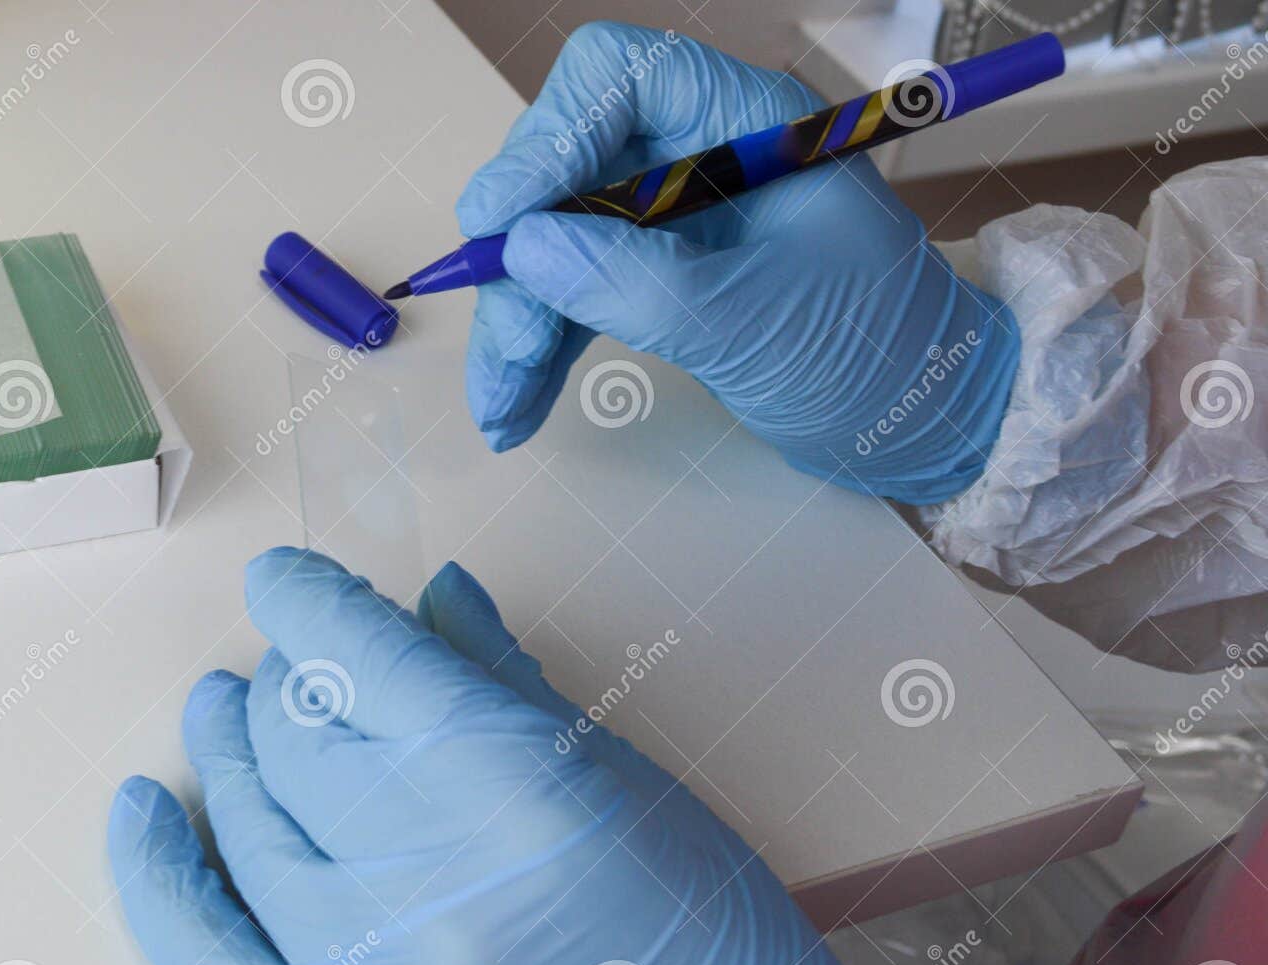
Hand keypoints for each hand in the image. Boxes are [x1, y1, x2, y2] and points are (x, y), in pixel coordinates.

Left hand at [108, 548, 874, 964]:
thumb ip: (502, 683)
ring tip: (225, 708)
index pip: (360, 653)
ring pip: (250, 822)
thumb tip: (429, 594)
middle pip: (298, 732)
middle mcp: (424, 876)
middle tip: (295, 660)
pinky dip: (159, 877)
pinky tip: (144, 807)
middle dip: (287, 677)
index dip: (308, 599)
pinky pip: (203, 954)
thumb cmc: (706, 940)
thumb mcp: (622, 785)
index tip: (287, 579)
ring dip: (229, 749)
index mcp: (510, 787)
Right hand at [456, 22, 1019, 504]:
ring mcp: (679, 218)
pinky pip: (581, 291)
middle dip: (521, 260)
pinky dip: (546, 345)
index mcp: (745, 122)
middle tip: (505, 345)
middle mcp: (701, 154)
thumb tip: (525, 249)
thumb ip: (638, 283)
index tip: (502, 224)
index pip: (617, 79)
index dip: (548, 140)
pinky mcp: (666, 276)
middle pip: (567, 168)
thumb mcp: (755, 323)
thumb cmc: (876, 354)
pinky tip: (518, 403)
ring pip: (559, 240)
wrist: (926, 421)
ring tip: (501, 406)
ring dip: (520, 320)